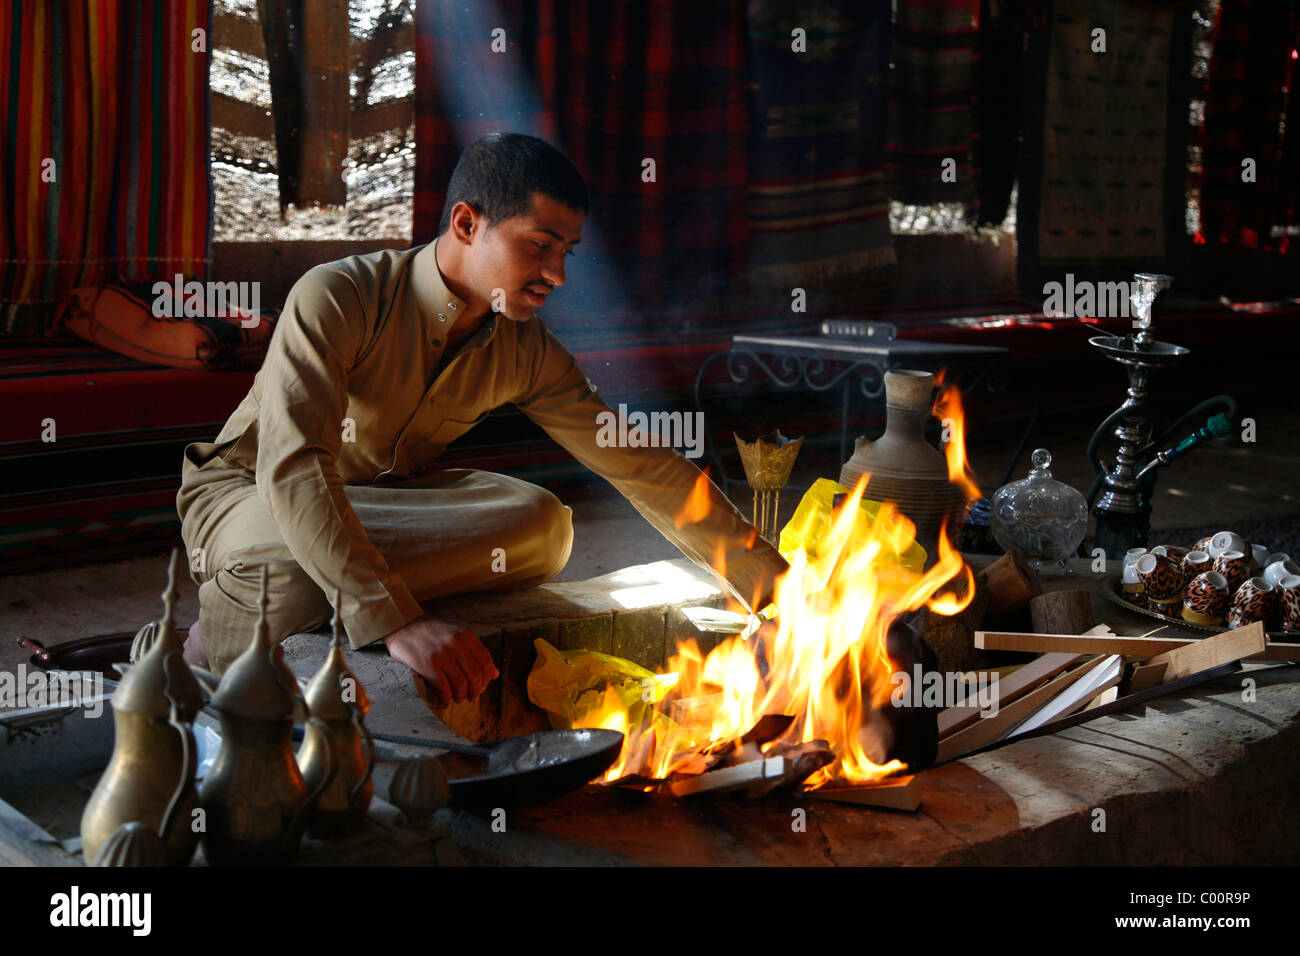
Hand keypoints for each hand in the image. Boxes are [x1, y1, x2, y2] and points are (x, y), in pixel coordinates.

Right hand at [382, 615, 498, 705]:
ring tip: (457, 698)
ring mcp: (442, 654)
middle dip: (476, 691)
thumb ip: (475, 651)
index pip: (487, 663)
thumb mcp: (457, 633)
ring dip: (461, 696)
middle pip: (476, 676)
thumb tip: (495, 674)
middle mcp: (457, 644)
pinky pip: (443, 688)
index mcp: (466, 636)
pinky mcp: (427, 665)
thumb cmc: (430, 630)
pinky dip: (446, 697)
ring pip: (461, 684)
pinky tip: (445, 699)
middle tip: (471, 697)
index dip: (487, 680)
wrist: (402, 623)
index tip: (482, 687)